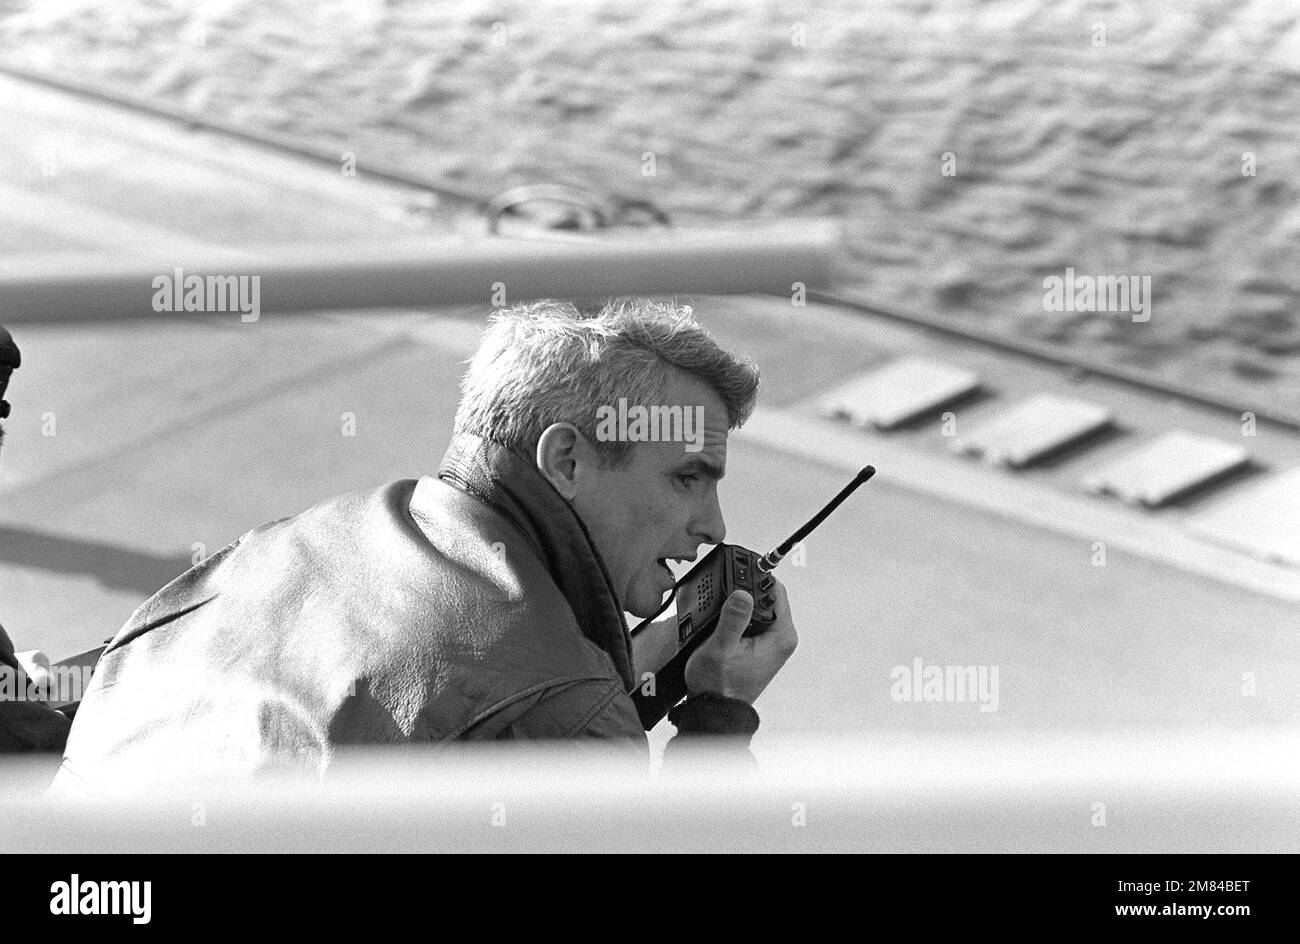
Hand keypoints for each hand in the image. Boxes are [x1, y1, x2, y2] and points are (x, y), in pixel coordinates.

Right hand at [684, 579, 796, 704]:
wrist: (714, 709)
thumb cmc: (718, 686)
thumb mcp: (720, 648)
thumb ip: (733, 619)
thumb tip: (742, 594)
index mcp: (781, 636)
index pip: (776, 590)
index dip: (756, 578)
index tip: (739, 570)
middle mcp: (782, 639)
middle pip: (769, 597)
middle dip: (748, 590)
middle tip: (727, 590)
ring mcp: (773, 643)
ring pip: (760, 608)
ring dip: (743, 603)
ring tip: (724, 606)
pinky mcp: (763, 647)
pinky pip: (755, 620)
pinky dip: (742, 615)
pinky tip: (726, 619)